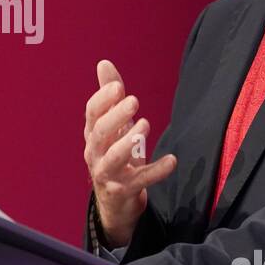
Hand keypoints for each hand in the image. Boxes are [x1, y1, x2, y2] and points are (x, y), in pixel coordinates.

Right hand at [83, 59, 176, 247]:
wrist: (114, 201)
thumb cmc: (113, 155)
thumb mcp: (112, 126)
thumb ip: (109, 96)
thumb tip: (103, 64)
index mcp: (93, 135)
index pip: (92, 114)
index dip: (103, 99)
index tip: (118, 86)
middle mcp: (95, 153)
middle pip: (100, 133)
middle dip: (116, 117)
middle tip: (134, 101)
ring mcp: (107, 173)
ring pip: (114, 157)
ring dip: (129, 141)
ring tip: (145, 125)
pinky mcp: (123, 190)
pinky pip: (140, 180)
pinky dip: (156, 171)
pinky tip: (172, 160)